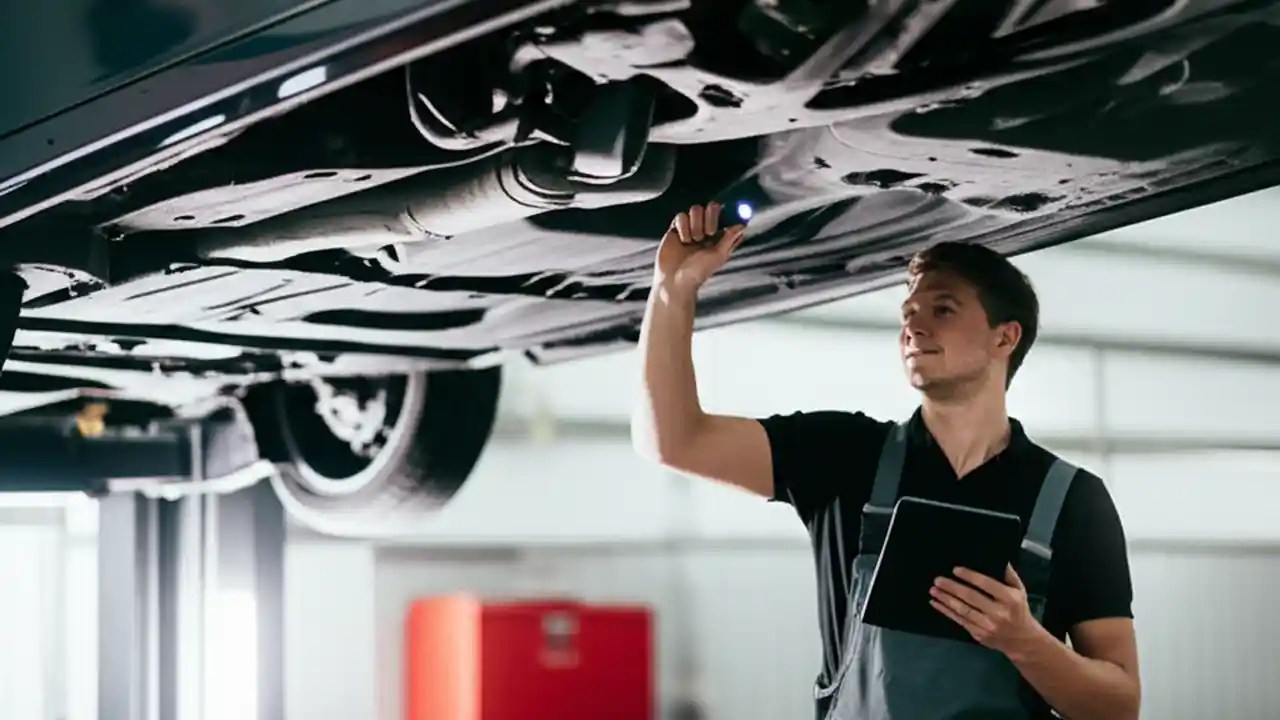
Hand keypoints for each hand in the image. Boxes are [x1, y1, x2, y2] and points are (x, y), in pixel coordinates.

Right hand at [654, 202, 746, 294]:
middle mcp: (706, 229)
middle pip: (712, 206)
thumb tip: (743, 224)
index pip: (727, 215)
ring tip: (694, 240)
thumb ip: (730, 238)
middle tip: (710, 232)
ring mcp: (691, 227)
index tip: (732, 210)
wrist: (675, 278)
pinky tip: (682, 241)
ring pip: (696, 209)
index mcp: (720, 236)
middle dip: (712, 216)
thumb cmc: (699, 271)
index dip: (730, 211)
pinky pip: (681, 216)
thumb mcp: (719, 255)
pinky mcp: (676, 228)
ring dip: (696, 225)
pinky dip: (683, 228)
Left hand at [930, 564, 1044, 658]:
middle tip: (937, 580)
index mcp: (1010, 599)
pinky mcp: (979, 635)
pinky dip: (946, 611)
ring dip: (945, 599)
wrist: (1022, 640)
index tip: (955, 570)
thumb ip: (1009, 574)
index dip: (969, 576)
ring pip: (963, 610)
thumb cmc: (1018, 610)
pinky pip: (959, 621)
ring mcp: (988, 626)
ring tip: (933, 590)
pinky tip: (935, 603)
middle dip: (952, 588)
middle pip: (971, 597)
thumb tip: (999, 558)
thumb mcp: (1019, 590)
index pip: (986, 584)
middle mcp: (999, 613)